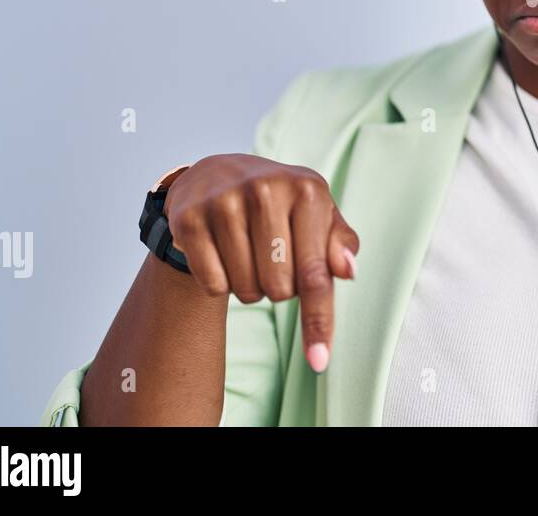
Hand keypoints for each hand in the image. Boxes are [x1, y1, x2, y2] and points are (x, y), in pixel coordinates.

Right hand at [162, 153, 359, 372]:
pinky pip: (213, 285)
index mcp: (308, 189)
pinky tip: (222, 254)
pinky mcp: (189, 218)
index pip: (316, 273)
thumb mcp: (318, 215)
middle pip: (280, 288)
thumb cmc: (281, 204)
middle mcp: (267, 190)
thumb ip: (339, 245)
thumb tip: (347, 271)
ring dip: (251, 288)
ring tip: (248, 255)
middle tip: (273, 261)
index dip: (318, 320)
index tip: (319, 362)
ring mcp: (224, 201)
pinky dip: (221, 284)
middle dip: (281, 289)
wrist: (218, 175)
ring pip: (246, 290)